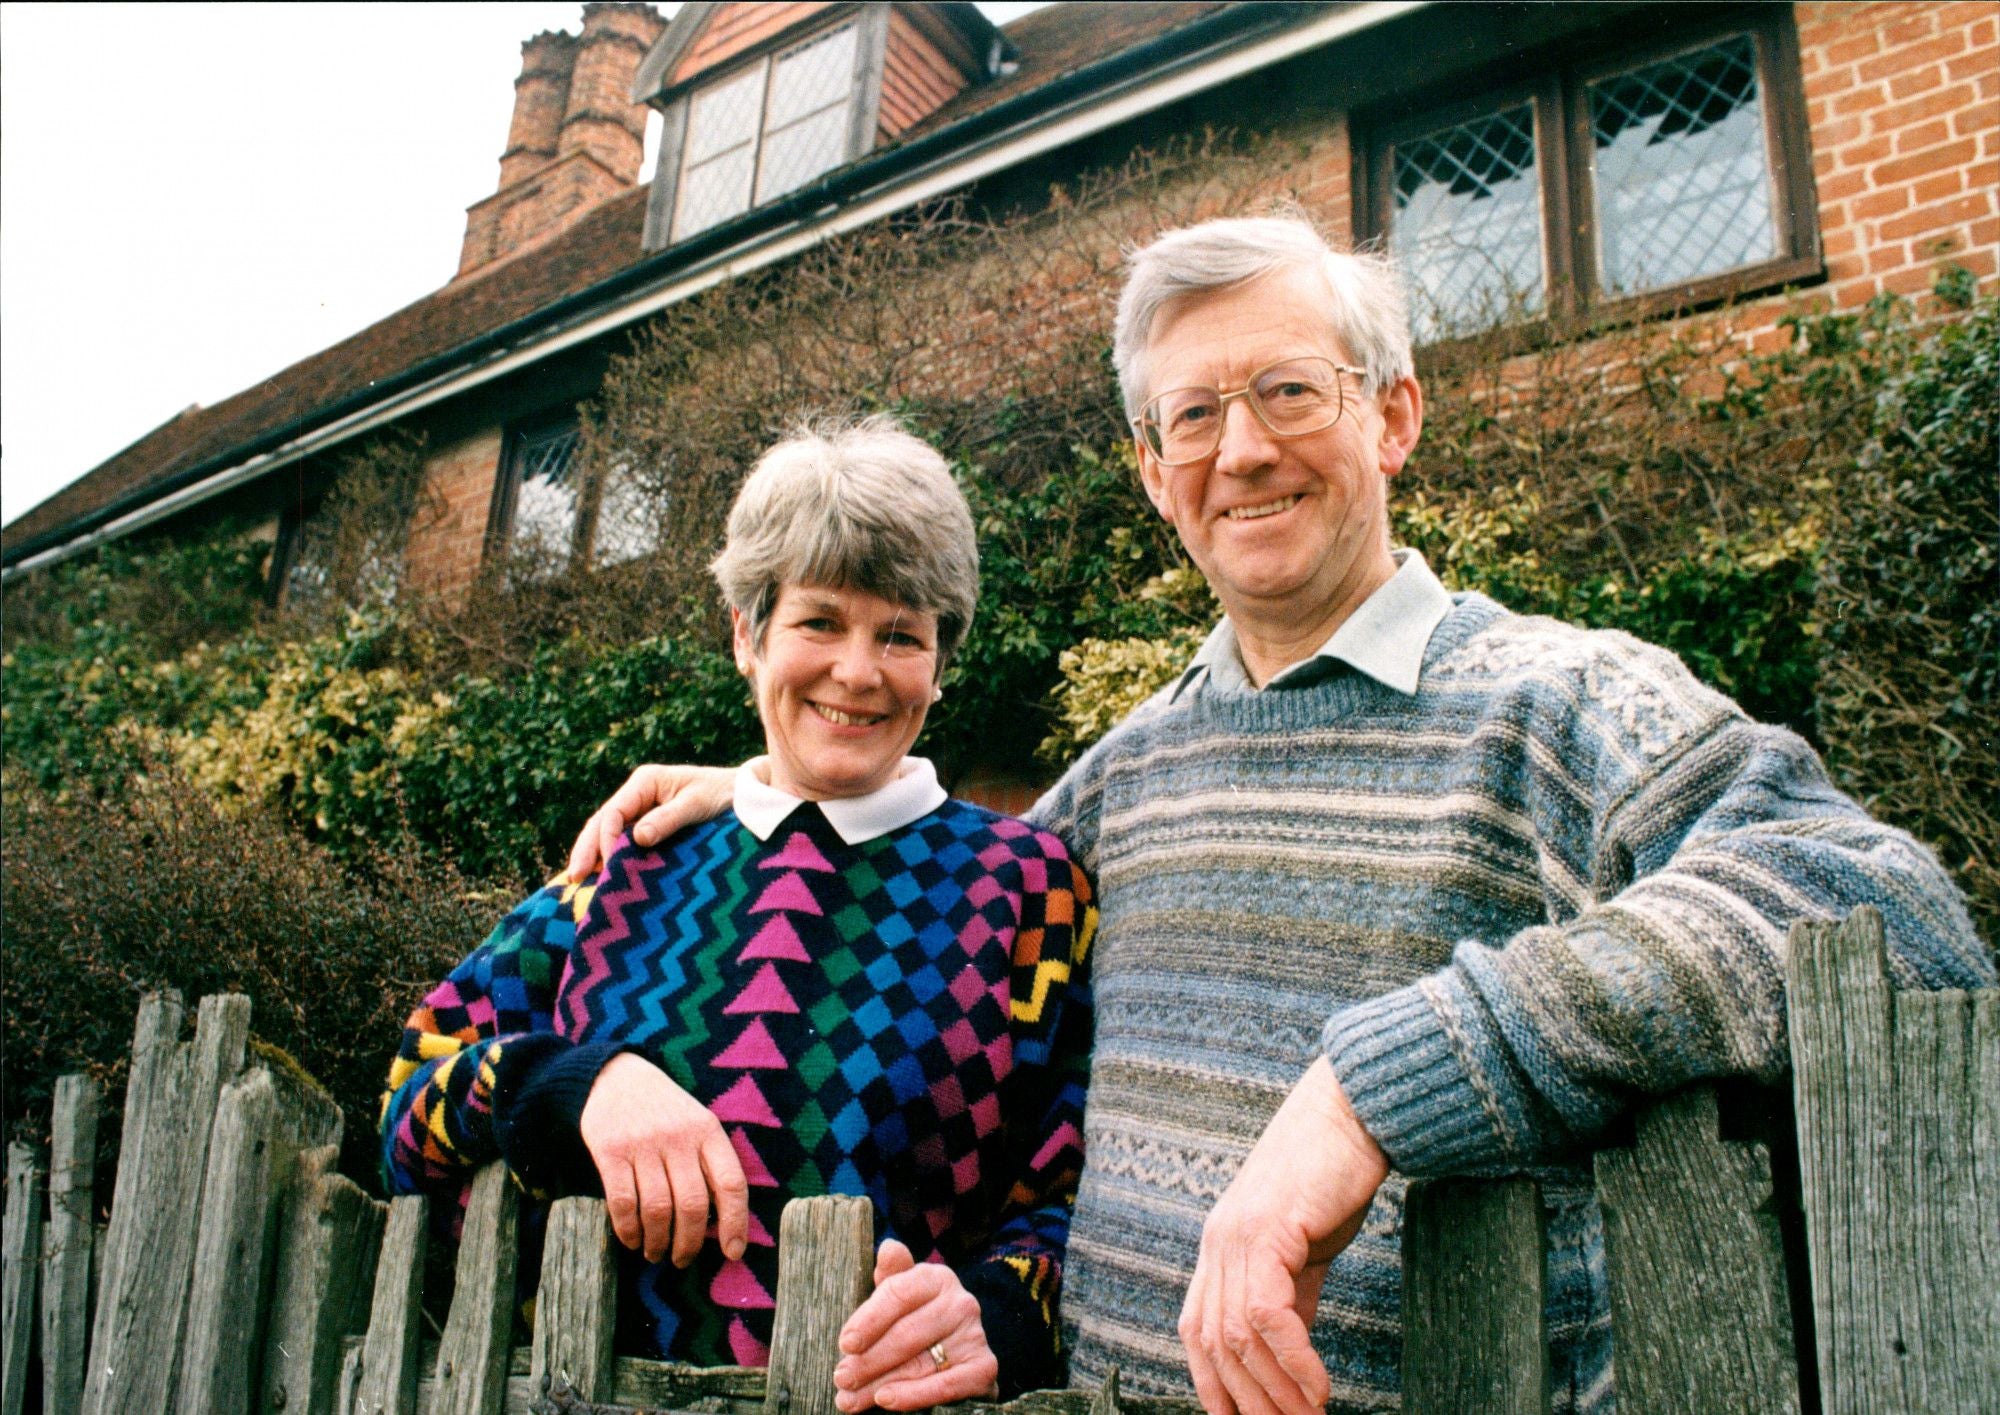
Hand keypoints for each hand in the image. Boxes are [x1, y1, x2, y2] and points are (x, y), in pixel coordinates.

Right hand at [566, 764, 736, 881]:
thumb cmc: (725, 794)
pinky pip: (624, 845)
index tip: (607, 866)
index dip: (604, 840)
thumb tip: (637, 838)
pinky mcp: (650, 830)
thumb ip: (669, 819)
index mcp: (645, 782)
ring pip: (608, 836)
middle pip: (601, 823)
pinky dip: (611, 862)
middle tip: (574, 879)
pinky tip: (603, 881)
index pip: (613, 812)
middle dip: (586, 850)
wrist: (748, 797)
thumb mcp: (698, 804)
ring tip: (581, 886)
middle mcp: (638, 796)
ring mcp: (641, 813)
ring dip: (595, 858)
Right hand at [578, 1052, 748, 1266]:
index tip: (734, 1252)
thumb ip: (708, 1163)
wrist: (614, 1076)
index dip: (736, 1222)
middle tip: (682, 1260)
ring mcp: (643, 1143)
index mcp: (708, 1131)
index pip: (731, 1182)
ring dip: (657, 1241)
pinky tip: (632, 1240)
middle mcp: (679, 1137)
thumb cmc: (664, 1111)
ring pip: (657, 1209)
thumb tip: (721, 1222)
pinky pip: (623, 1202)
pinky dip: (628, 1230)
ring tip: (655, 1253)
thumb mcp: (696, 1122)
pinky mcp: (610, 1151)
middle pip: (692, 1204)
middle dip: (689, 1243)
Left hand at [833, 1240, 999, 1410]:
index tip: (845, 1343)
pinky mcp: (983, 1368)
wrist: (955, 1359)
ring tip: (850, 1398)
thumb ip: (891, 1278)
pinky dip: (913, 1396)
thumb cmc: (915, 1323)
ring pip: (919, 1363)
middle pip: (906, 1333)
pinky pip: (945, 1385)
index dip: (869, 1319)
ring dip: (879, 1384)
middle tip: (841, 1377)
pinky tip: (886, 1400)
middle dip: (868, 1359)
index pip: (898, 1293)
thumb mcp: (898, 1299)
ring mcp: (975, 1335)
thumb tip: (888, 1248)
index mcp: (936, 1278)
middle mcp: (961, 1302)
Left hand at [1179, 1058, 1389, 1414]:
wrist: (1352, 1111)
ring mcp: (1236, 1234)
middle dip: (1248, 1403)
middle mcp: (1217, 1242)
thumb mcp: (1304, 1247)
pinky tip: (1318, 1386)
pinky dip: (1292, 1358)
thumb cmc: (1333, 1176)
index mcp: (1220, 1247)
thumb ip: (1290, 1294)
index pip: (1196, 1331)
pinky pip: (1267, 1313)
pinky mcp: (1267, 1229)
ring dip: (1275, 1391)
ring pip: (1237, 1336)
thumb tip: (1288, 1350)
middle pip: (1212, 1343)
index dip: (1213, 1386)